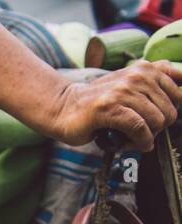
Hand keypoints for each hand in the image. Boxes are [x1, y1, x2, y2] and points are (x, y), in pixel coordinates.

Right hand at [48, 60, 181, 150]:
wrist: (64, 108)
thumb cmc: (98, 102)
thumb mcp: (130, 83)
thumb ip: (155, 77)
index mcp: (145, 69)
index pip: (179, 92)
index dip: (171, 113)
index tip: (156, 122)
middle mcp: (137, 76)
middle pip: (169, 110)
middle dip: (158, 128)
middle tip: (142, 134)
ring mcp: (123, 91)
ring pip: (155, 120)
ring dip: (147, 137)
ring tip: (134, 140)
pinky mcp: (110, 108)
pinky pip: (139, 128)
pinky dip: (140, 141)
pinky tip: (135, 145)